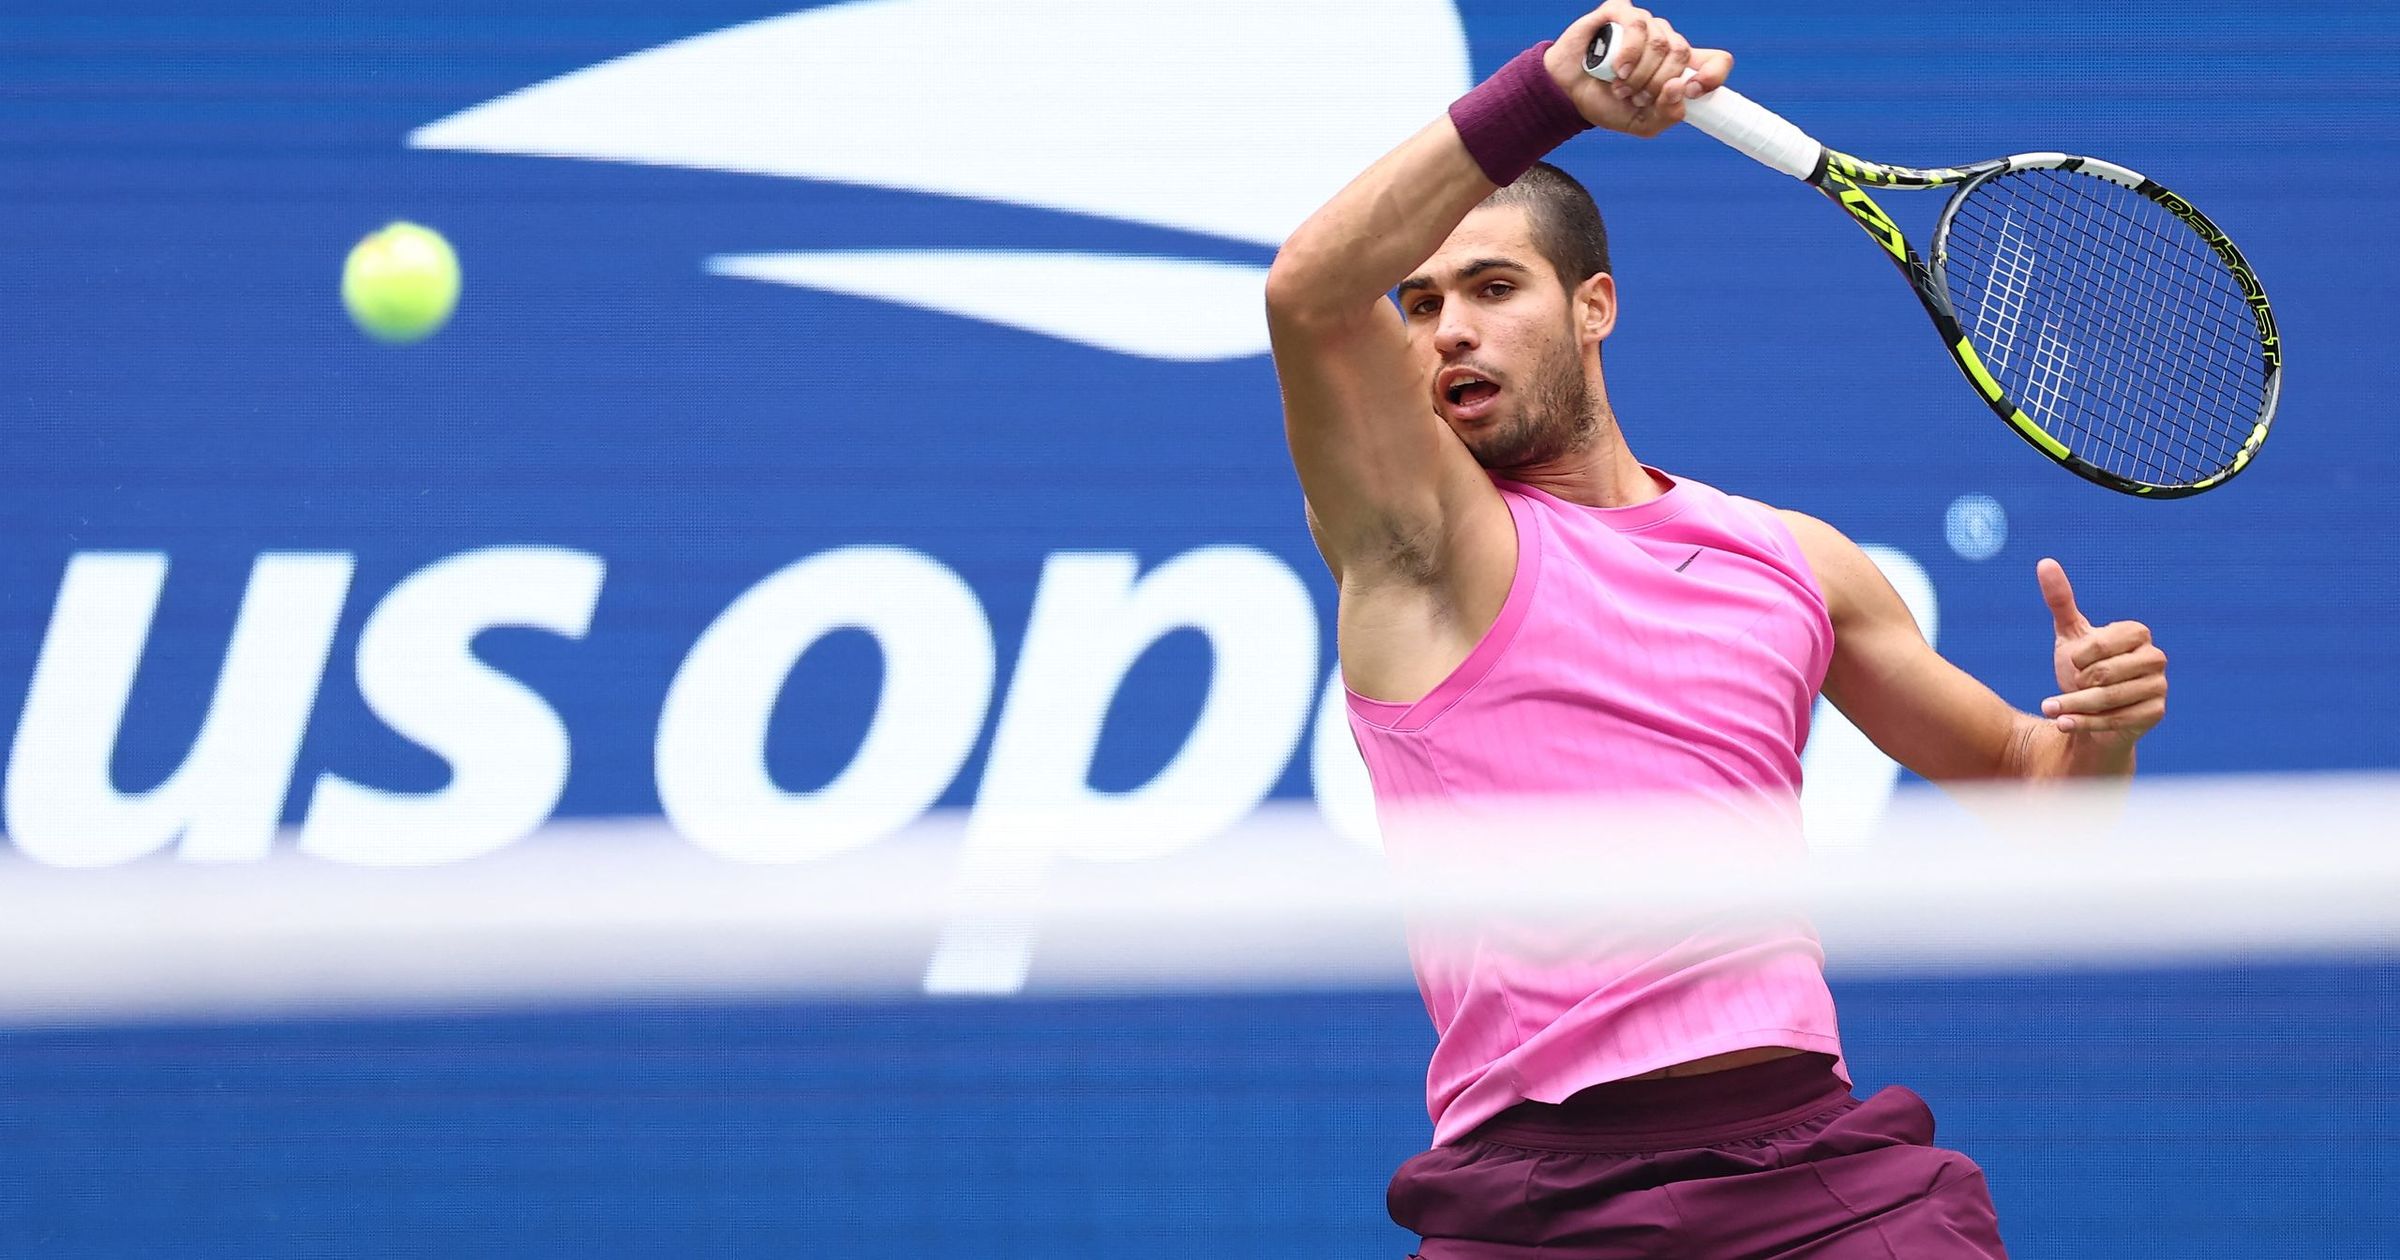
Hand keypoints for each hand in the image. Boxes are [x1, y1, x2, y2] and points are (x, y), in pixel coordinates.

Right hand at [1544, 4, 1732, 137]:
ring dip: (1638, 74)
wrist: (1567, 95)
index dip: (1712, 75)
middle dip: (1657, 84)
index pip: (1717, 61)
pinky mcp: (1620, 12)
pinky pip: (1638, 25)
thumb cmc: (1606, 104)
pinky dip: (1628, 53)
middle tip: (1634, 97)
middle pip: (1682, 54)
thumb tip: (1681, 88)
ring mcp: (1644, 25)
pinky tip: (1616, 69)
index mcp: (1677, 67)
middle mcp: (1665, 42)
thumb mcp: (1643, 124)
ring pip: (1662, 43)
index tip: (1691, 92)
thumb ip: (1668, 114)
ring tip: (1619, 85)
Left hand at [2037, 558, 2166, 755]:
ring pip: (2109, 699)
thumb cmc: (2081, 670)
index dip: (2078, 656)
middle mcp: (2156, 657)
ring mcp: (2160, 686)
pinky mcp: (2156, 713)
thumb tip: (2045, 562)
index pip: (2101, 643)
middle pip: (2105, 674)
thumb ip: (2061, 600)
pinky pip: (2117, 720)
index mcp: (2137, 633)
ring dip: (2073, 705)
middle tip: (2068, 686)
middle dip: (2075, 683)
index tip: (2074, 662)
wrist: (2091, 711)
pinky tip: (2063, 724)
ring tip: (2050, 709)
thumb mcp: (2069, 635)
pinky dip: (2084, 723)